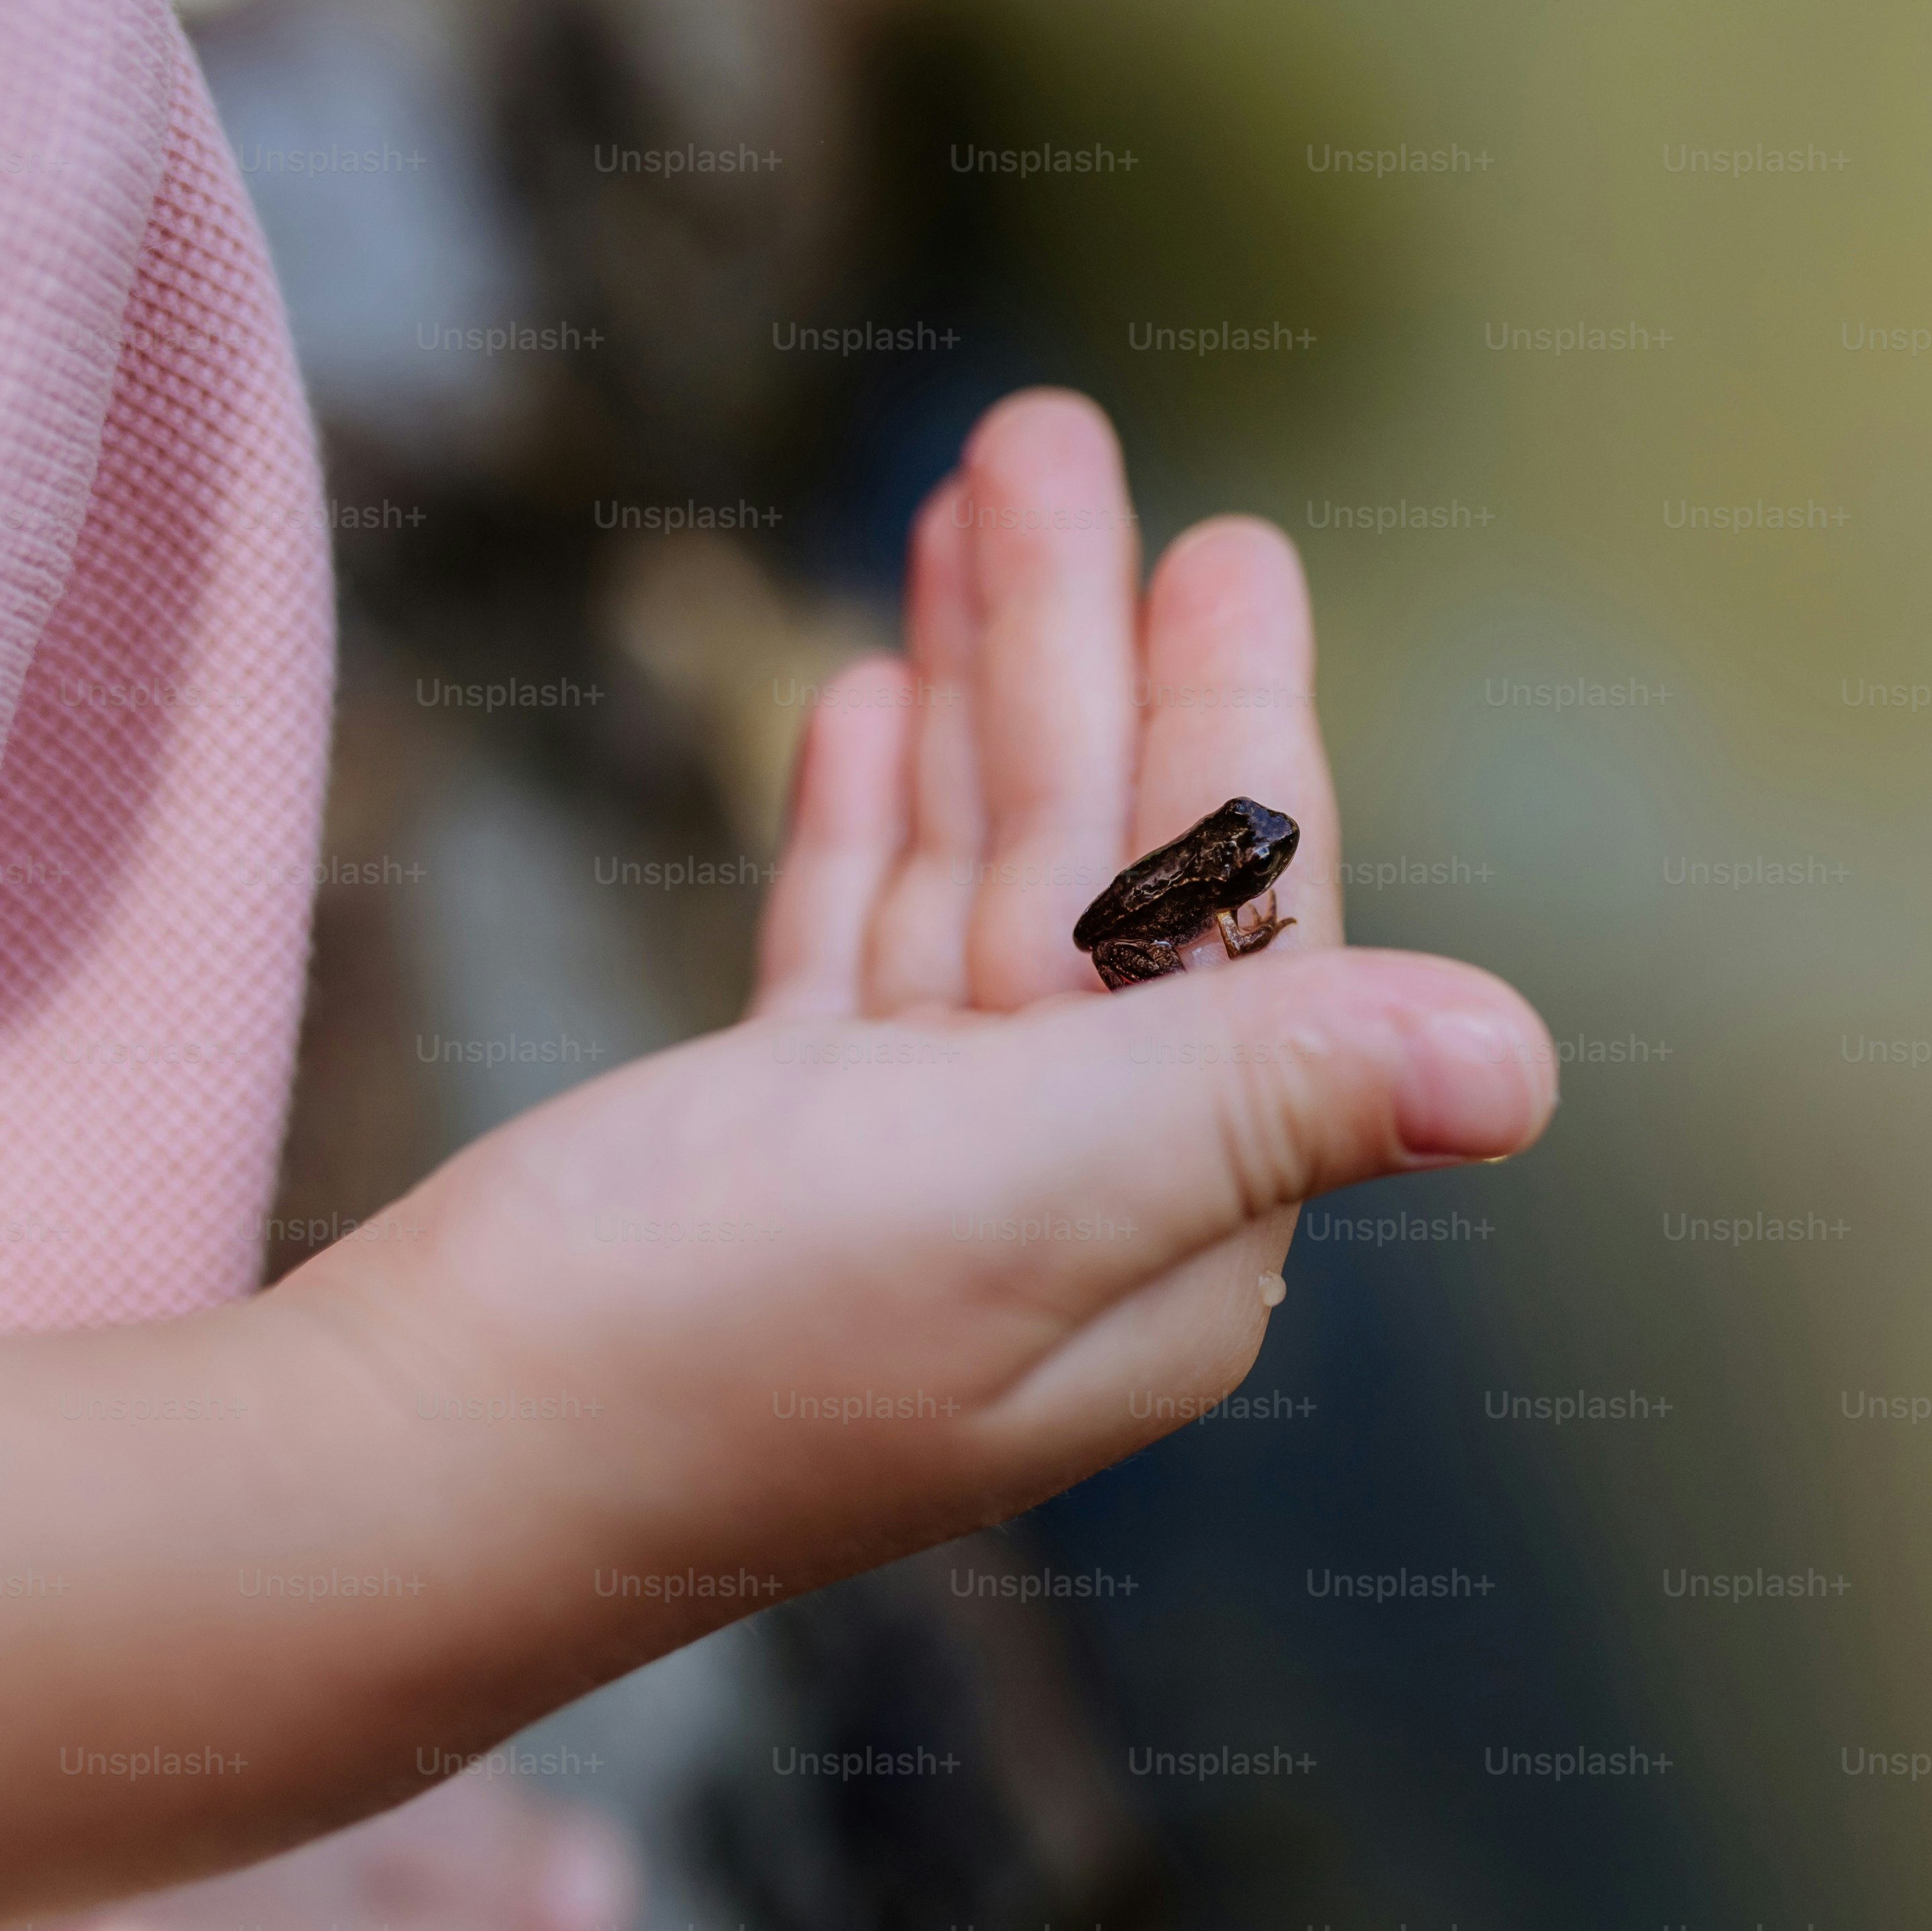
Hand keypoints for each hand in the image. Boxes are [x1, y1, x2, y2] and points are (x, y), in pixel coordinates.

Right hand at [302, 388, 1557, 1599]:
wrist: (403, 1486)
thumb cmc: (707, 1343)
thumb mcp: (1026, 1188)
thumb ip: (1269, 1095)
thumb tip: (1528, 1066)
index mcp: (1168, 1229)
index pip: (1243, 931)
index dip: (1231, 728)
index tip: (1228, 547)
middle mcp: (1065, 1207)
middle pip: (1104, 875)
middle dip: (1081, 655)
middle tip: (1053, 444)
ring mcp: (907, 1184)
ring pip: (975, 883)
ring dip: (976, 692)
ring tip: (959, 502)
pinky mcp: (763, 1161)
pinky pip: (857, 949)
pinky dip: (872, 818)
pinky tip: (870, 693)